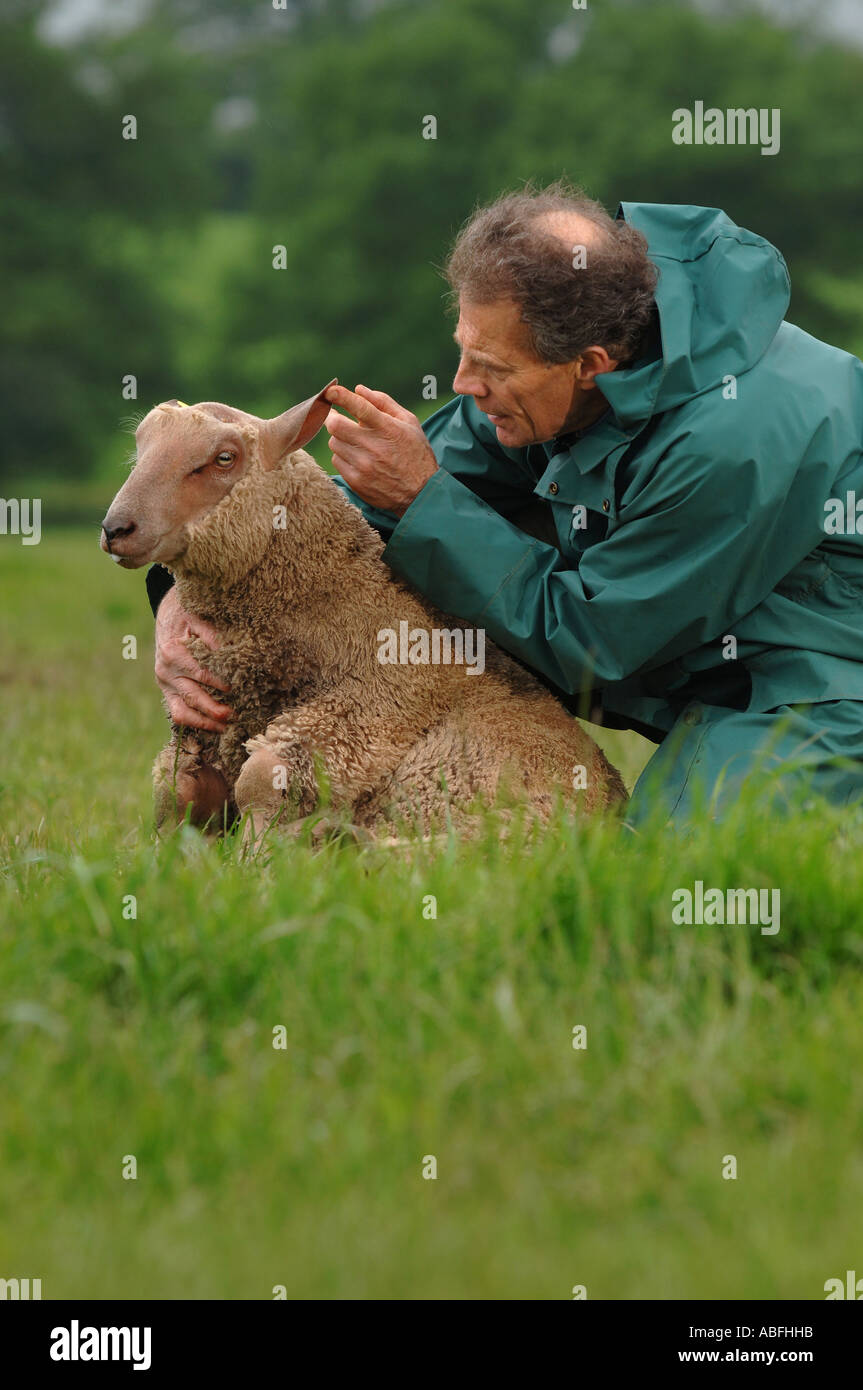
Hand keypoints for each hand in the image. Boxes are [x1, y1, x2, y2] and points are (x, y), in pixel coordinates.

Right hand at [154, 587, 232, 731]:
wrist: (168, 615)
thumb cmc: (187, 615)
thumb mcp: (198, 618)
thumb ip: (212, 635)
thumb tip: (229, 652)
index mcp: (172, 653)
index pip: (201, 674)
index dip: (221, 684)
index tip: (238, 690)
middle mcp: (165, 671)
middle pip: (192, 697)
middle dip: (213, 709)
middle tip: (233, 715)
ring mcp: (165, 684)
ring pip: (182, 712)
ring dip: (203, 723)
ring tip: (225, 728)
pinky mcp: (167, 691)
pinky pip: (178, 712)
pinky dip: (196, 722)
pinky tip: (214, 726)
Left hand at [325, 384, 436, 514]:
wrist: (421, 493)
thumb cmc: (415, 453)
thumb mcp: (409, 422)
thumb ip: (383, 402)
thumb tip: (358, 389)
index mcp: (388, 429)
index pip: (360, 407)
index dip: (341, 397)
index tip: (330, 391)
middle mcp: (374, 447)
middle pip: (335, 425)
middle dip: (333, 418)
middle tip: (337, 417)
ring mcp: (363, 466)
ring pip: (334, 443)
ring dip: (341, 438)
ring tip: (356, 442)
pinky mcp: (356, 481)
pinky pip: (337, 461)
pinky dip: (343, 456)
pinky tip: (358, 459)